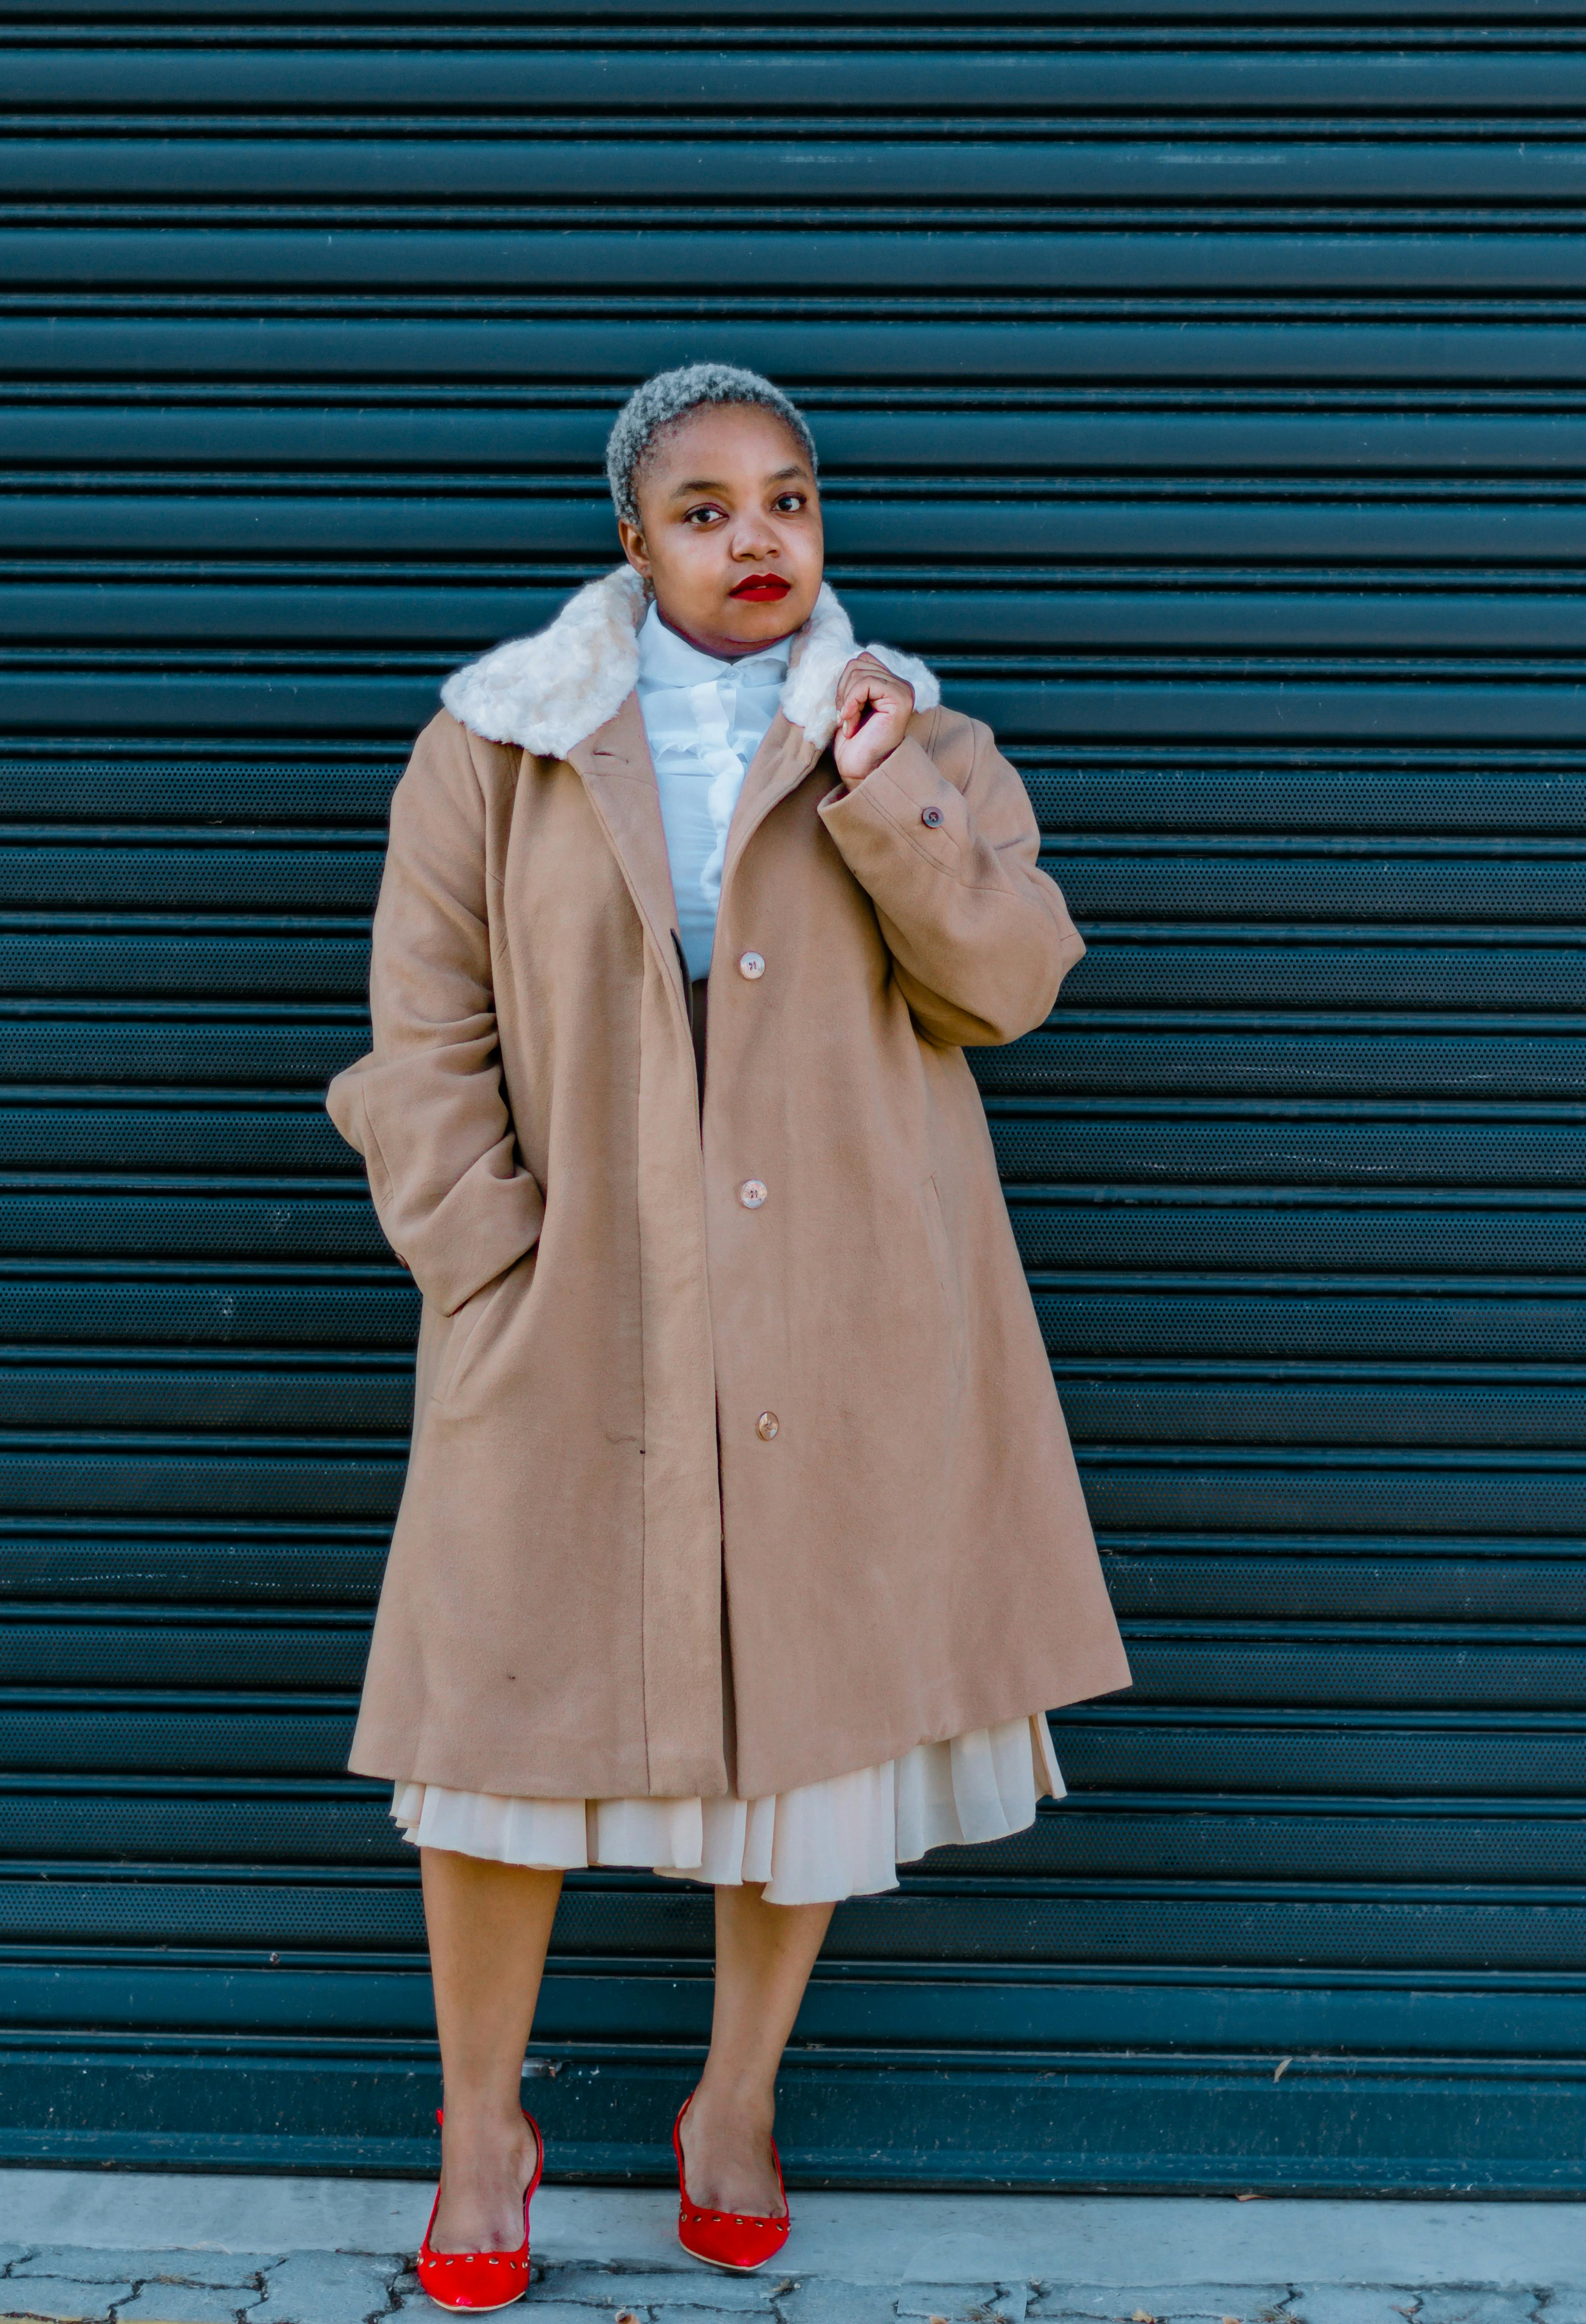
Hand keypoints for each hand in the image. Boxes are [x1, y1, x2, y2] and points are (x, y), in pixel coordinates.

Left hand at [832, 654, 914, 785]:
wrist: (860, 770)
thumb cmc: (854, 742)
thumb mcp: (850, 703)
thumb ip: (854, 681)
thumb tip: (846, 662)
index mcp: (890, 683)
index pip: (861, 660)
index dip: (844, 683)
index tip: (843, 711)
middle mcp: (901, 684)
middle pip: (858, 662)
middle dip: (843, 689)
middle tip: (845, 717)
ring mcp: (903, 690)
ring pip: (860, 671)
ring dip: (846, 698)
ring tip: (849, 722)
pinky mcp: (900, 698)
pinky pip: (865, 683)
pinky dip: (851, 702)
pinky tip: (851, 722)